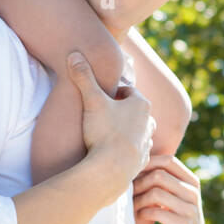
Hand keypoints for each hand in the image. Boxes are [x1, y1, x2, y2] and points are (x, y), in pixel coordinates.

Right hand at [66, 50, 154, 188]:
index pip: (126, 92)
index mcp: (140, 104)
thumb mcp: (91, 101)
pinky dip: (126, 149)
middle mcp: (148, 122)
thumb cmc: (104, 132)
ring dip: (125, 130)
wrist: (112, 168)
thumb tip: (74, 54)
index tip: (99, 98)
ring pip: (137, 131)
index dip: (111, 93)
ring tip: (107, 134)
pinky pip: (135, 151)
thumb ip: (83, 77)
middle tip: (102, 115)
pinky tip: (112, 152)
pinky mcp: (142, 161)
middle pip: (134, 110)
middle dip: (120, 111)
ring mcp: (147, 142)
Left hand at [134, 154, 203, 223]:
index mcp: (192, 181)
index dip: (148, 163)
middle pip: (159, 175)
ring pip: (156, 193)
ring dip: (139, 199)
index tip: (134, 173)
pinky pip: (155, 212)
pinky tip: (139, 216)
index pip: (168, 161)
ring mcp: (190, 209)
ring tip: (133, 206)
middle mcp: (193, 193)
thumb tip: (139, 155)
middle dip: (140, 182)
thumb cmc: (171, 216)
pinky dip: (143, 212)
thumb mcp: (172, 194)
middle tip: (129, 192)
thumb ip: (163, 177)